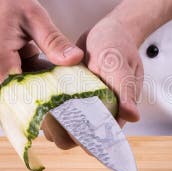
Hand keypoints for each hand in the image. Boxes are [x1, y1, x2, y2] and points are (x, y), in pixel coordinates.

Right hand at [0, 0, 82, 83]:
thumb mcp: (34, 17)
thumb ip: (54, 43)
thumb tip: (75, 59)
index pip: (25, 89)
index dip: (42, 83)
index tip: (53, 72)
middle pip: (17, 86)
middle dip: (31, 70)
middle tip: (33, 45)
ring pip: (8, 82)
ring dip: (19, 67)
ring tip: (16, 41)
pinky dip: (8, 65)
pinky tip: (7, 46)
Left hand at [43, 16, 143, 148]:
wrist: (107, 31)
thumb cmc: (117, 46)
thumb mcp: (120, 66)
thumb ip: (126, 91)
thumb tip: (133, 116)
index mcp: (115, 113)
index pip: (98, 139)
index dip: (83, 138)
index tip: (69, 128)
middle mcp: (97, 115)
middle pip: (75, 139)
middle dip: (61, 131)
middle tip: (51, 112)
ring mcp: (79, 108)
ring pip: (60, 128)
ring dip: (50, 120)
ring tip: (43, 104)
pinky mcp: (65, 99)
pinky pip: (52, 112)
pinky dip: (44, 107)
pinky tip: (38, 96)